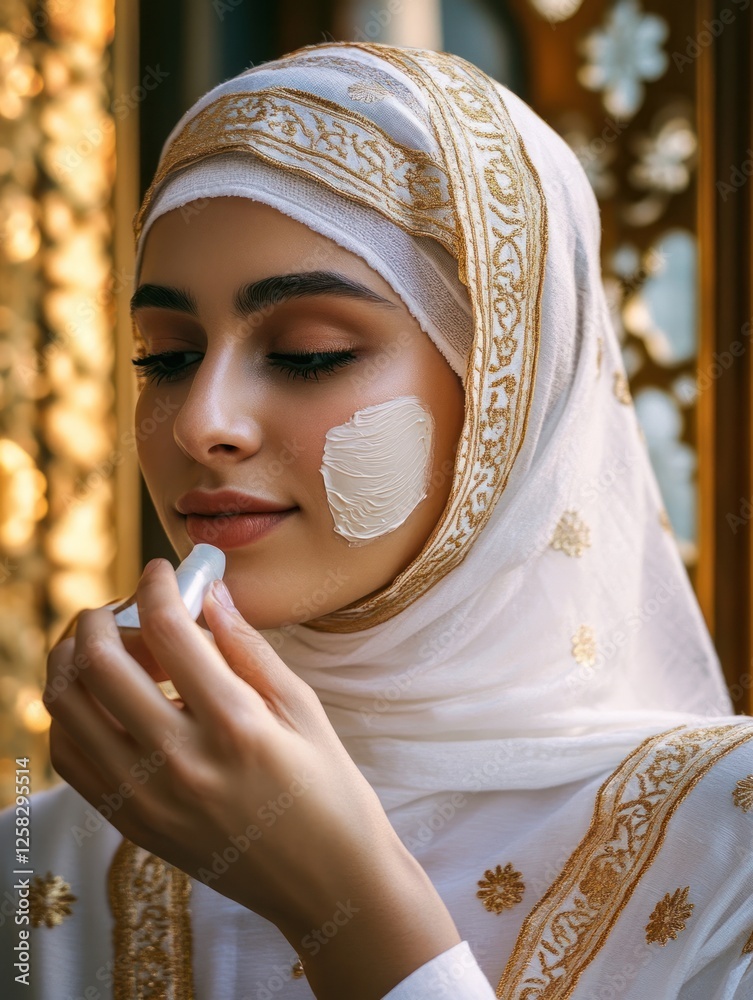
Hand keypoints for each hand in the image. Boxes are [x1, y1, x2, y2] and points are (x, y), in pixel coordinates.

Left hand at [44, 560, 459, 997]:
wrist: (328, 886)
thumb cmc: (330, 792)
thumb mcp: (304, 708)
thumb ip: (248, 647)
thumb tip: (210, 593)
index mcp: (235, 725)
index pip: (168, 630)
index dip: (158, 584)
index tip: (161, 569)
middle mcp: (179, 763)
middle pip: (97, 665)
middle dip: (99, 616)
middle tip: (124, 605)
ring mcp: (147, 800)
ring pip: (65, 710)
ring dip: (74, 662)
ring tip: (108, 649)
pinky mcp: (132, 825)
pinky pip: (71, 758)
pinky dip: (71, 714)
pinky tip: (104, 700)